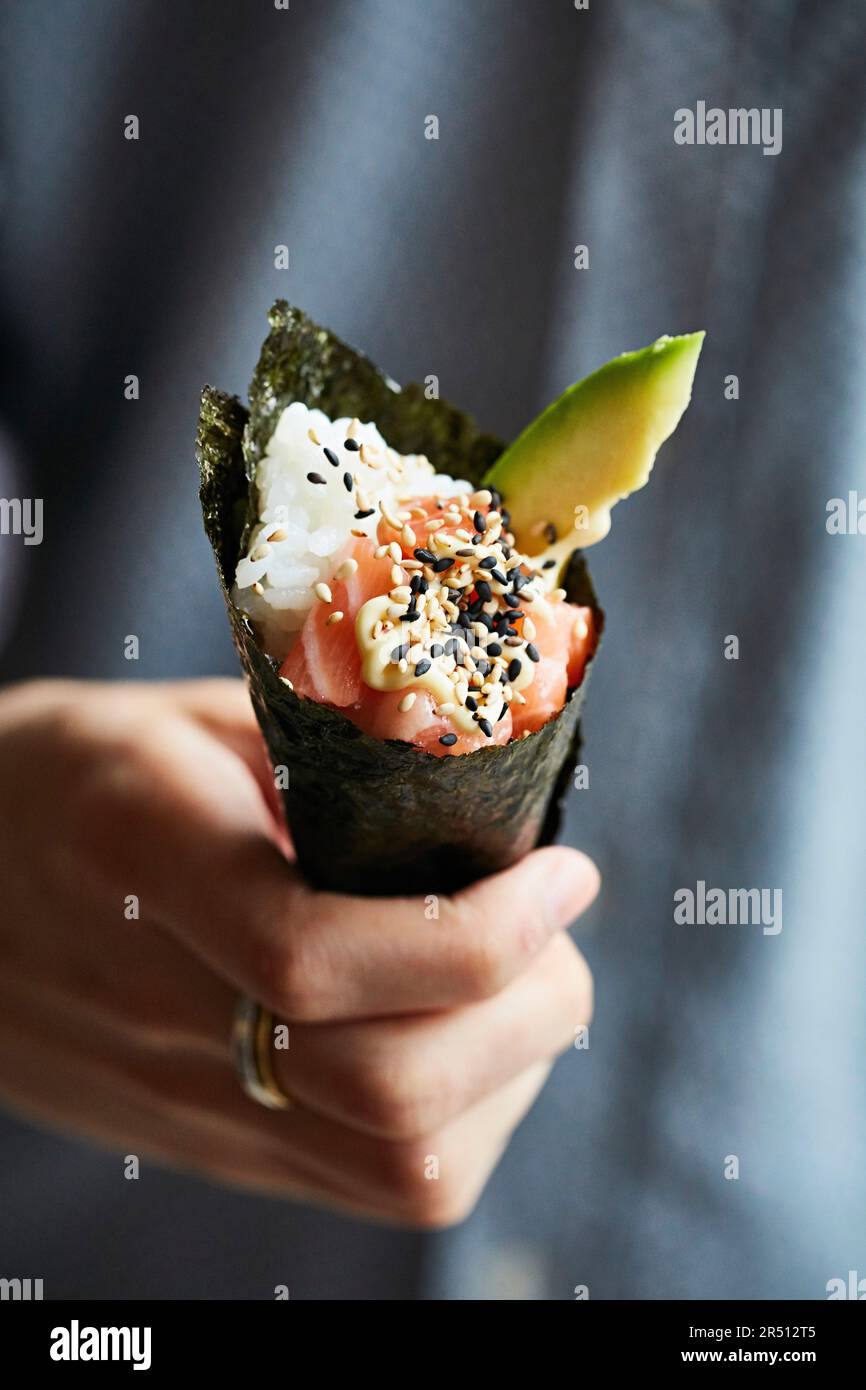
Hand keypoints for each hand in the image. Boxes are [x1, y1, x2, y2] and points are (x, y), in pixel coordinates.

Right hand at [0, 678, 597, 1226]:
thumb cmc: (76, 774)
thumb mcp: (187, 715)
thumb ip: (324, 747)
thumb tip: (486, 784)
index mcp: (141, 859)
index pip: (316, 956)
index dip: (476, 932)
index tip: (562, 871)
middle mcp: (158, 1007)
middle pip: (386, 1091)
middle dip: (529, 1006)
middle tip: (555, 915)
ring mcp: (184, 1098)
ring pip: (400, 1165)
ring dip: (509, 1072)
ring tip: (517, 974)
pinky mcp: (215, 1143)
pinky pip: (378, 1183)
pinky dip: (464, 1116)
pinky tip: (459, 1028)